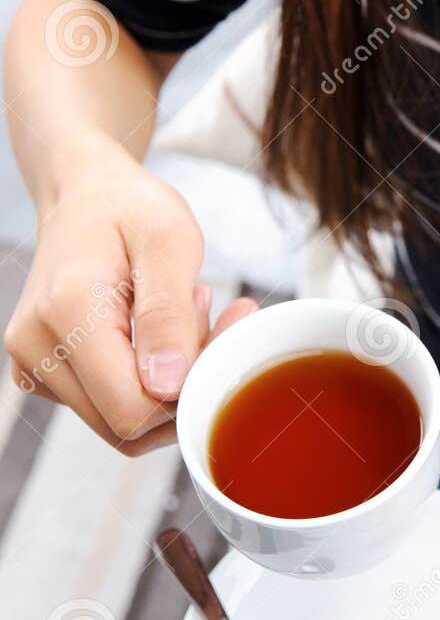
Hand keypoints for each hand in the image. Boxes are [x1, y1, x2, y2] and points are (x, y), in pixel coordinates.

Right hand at [4, 137, 257, 453]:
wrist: (85, 195)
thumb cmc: (129, 209)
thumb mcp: (170, 240)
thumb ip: (169, 315)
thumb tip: (166, 386)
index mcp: (66, 312)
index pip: (133, 409)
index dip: (191, 389)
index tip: (225, 328)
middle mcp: (36, 347)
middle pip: (127, 424)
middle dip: (184, 384)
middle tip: (209, 317)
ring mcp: (33, 365)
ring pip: (120, 423)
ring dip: (168, 384)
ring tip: (181, 317)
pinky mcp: (43, 374)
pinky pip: (106, 407)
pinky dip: (144, 381)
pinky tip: (158, 331)